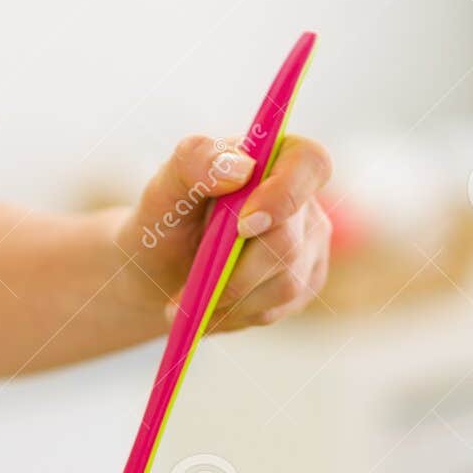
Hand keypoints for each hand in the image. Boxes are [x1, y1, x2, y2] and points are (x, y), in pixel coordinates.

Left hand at [115, 132, 331, 332]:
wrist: (162, 268)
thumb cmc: (167, 219)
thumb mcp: (165, 187)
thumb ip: (194, 162)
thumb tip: (240, 167)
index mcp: (276, 157)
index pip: (309, 163)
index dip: (284, 195)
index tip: (242, 225)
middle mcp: (302, 199)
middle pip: (287, 241)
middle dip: (235, 271)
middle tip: (190, 287)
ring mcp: (309, 244)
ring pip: (284, 284)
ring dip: (229, 299)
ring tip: (189, 300)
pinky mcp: (303, 285)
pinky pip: (275, 309)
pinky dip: (233, 315)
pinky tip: (208, 310)